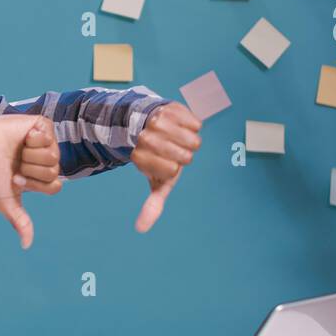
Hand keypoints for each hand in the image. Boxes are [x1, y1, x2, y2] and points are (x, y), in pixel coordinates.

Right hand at [0, 115, 61, 248]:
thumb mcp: (5, 201)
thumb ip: (19, 221)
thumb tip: (27, 246)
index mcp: (39, 176)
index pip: (55, 186)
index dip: (35, 184)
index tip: (15, 179)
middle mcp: (44, 160)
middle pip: (55, 171)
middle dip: (31, 170)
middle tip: (15, 164)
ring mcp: (44, 142)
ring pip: (54, 155)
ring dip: (30, 155)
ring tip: (17, 150)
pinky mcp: (42, 125)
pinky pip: (49, 136)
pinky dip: (32, 139)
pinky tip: (22, 136)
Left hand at [131, 103, 200, 231]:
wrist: (147, 124)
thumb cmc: (156, 157)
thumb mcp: (155, 181)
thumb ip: (152, 205)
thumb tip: (140, 230)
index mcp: (140, 157)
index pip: (172, 172)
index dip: (173, 169)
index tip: (163, 162)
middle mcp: (145, 138)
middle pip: (185, 157)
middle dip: (182, 156)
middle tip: (170, 150)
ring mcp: (157, 120)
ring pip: (193, 140)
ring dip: (189, 141)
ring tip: (175, 138)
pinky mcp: (169, 106)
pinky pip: (196, 123)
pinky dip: (192, 126)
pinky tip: (179, 125)